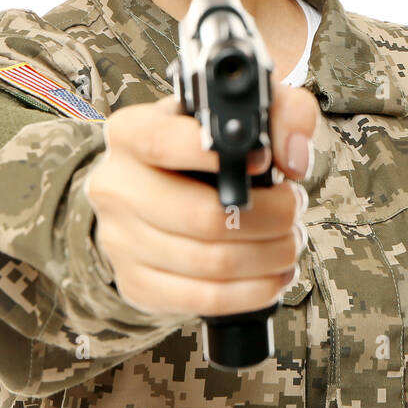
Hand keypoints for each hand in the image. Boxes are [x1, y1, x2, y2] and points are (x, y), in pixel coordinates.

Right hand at [86, 83, 319, 317]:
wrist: (165, 185)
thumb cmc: (209, 145)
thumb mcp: (242, 108)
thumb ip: (282, 111)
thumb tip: (293, 159)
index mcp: (130, 132)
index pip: (164, 144)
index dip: (222, 156)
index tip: (264, 161)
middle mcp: (115, 186)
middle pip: (201, 216)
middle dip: (269, 219)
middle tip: (293, 211)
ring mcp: (119, 240)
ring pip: (210, 263)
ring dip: (269, 257)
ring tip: (288, 241)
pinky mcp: (136, 283)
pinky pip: (203, 300)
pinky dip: (252, 292)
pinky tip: (271, 275)